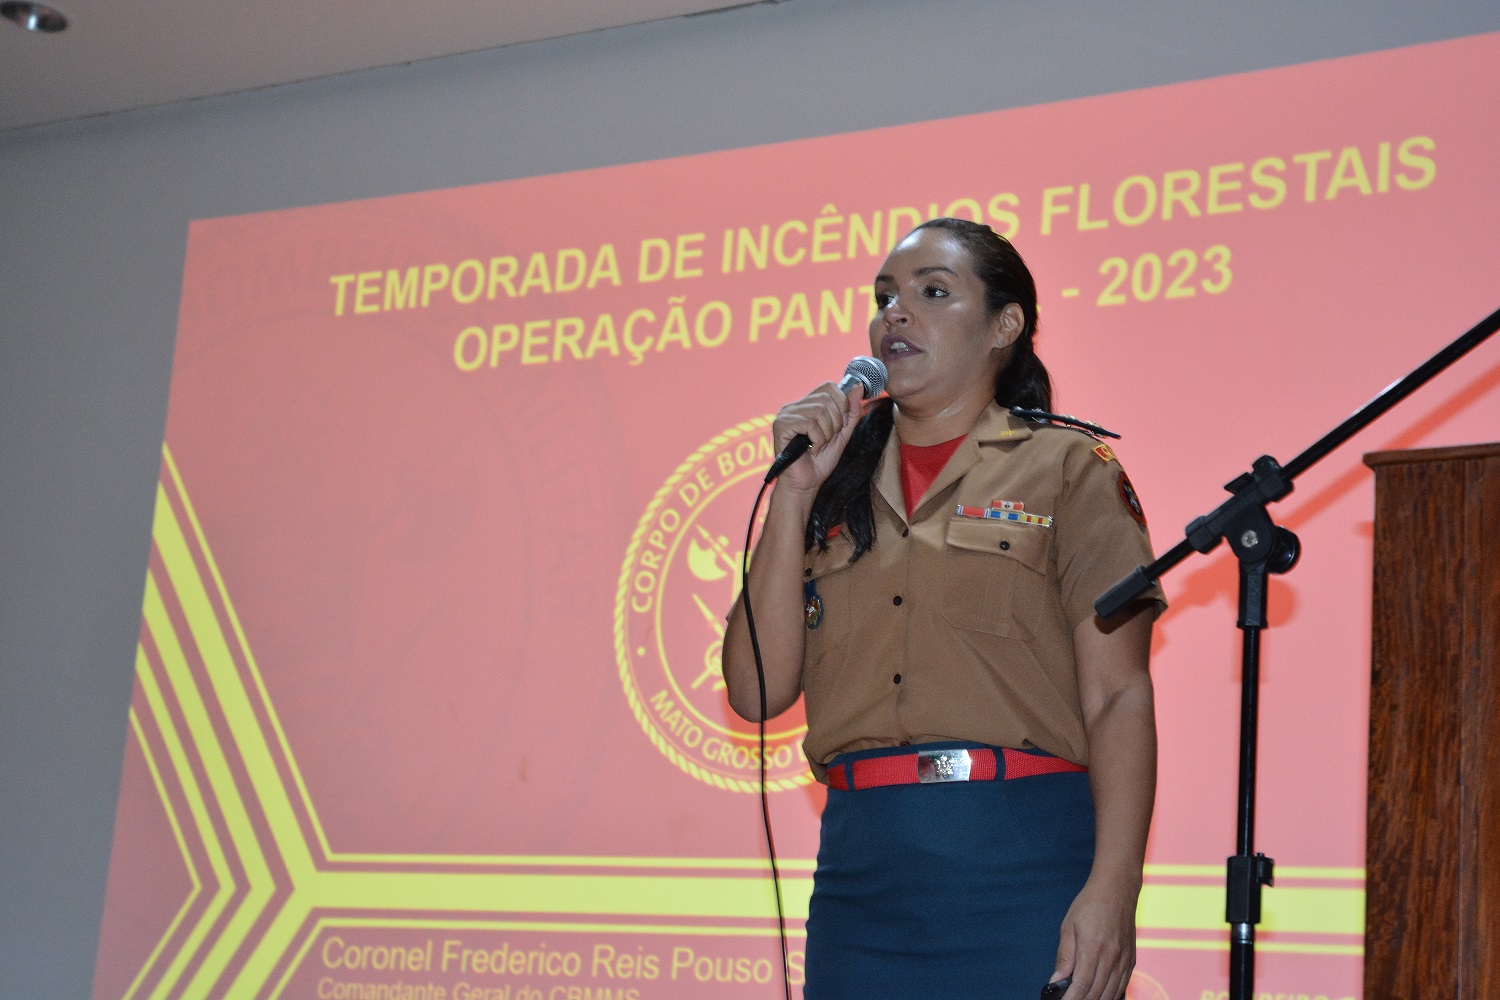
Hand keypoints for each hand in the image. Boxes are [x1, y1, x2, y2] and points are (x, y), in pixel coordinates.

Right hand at [769, 382, 863, 495]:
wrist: (806, 484)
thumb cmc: (820, 462)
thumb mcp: (842, 434)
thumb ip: (851, 412)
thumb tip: (858, 387)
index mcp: (806, 405)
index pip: (828, 386)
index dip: (841, 404)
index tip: (839, 426)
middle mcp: (794, 406)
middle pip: (826, 398)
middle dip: (836, 422)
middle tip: (828, 440)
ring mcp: (785, 415)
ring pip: (819, 411)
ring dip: (826, 433)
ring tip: (819, 446)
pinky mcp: (780, 426)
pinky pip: (809, 424)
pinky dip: (817, 439)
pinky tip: (811, 450)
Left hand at [1052, 878, 1138, 999]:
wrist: (1117, 889)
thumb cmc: (1090, 905)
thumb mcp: (1069, 927)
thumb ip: (1065, 956)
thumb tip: (1056, 980)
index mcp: (1093, 947)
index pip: (1082, 984)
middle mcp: (1112, 957)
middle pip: (1097, 993)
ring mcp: (1124, 960)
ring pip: (1111, 994)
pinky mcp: (1131, 960)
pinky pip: (1122, 986)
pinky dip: (1111, 996)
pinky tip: (1100, 997)